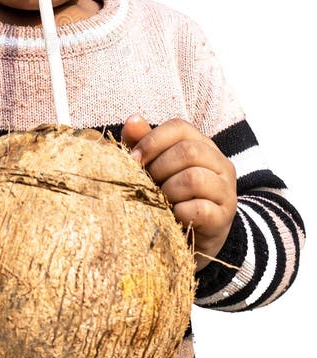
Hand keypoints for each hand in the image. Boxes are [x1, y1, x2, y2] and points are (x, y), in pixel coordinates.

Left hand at [121, 115, 236, 271]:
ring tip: (160, 202)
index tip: (133, 159)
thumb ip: (143, 144)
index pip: (180, 128)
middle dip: (159, 168)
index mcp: (202, 145)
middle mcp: (220, 163)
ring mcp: (226, 190)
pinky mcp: (224, 218)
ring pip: (194, 179)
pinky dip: (179, 213)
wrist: (194, 237)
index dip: (152, 140)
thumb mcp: (154, 168)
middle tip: (147, 184)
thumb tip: (133, 120)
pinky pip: (201, 209)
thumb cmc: (169, 195)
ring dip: (168, 191)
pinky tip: (173, 216)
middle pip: (189, 151)